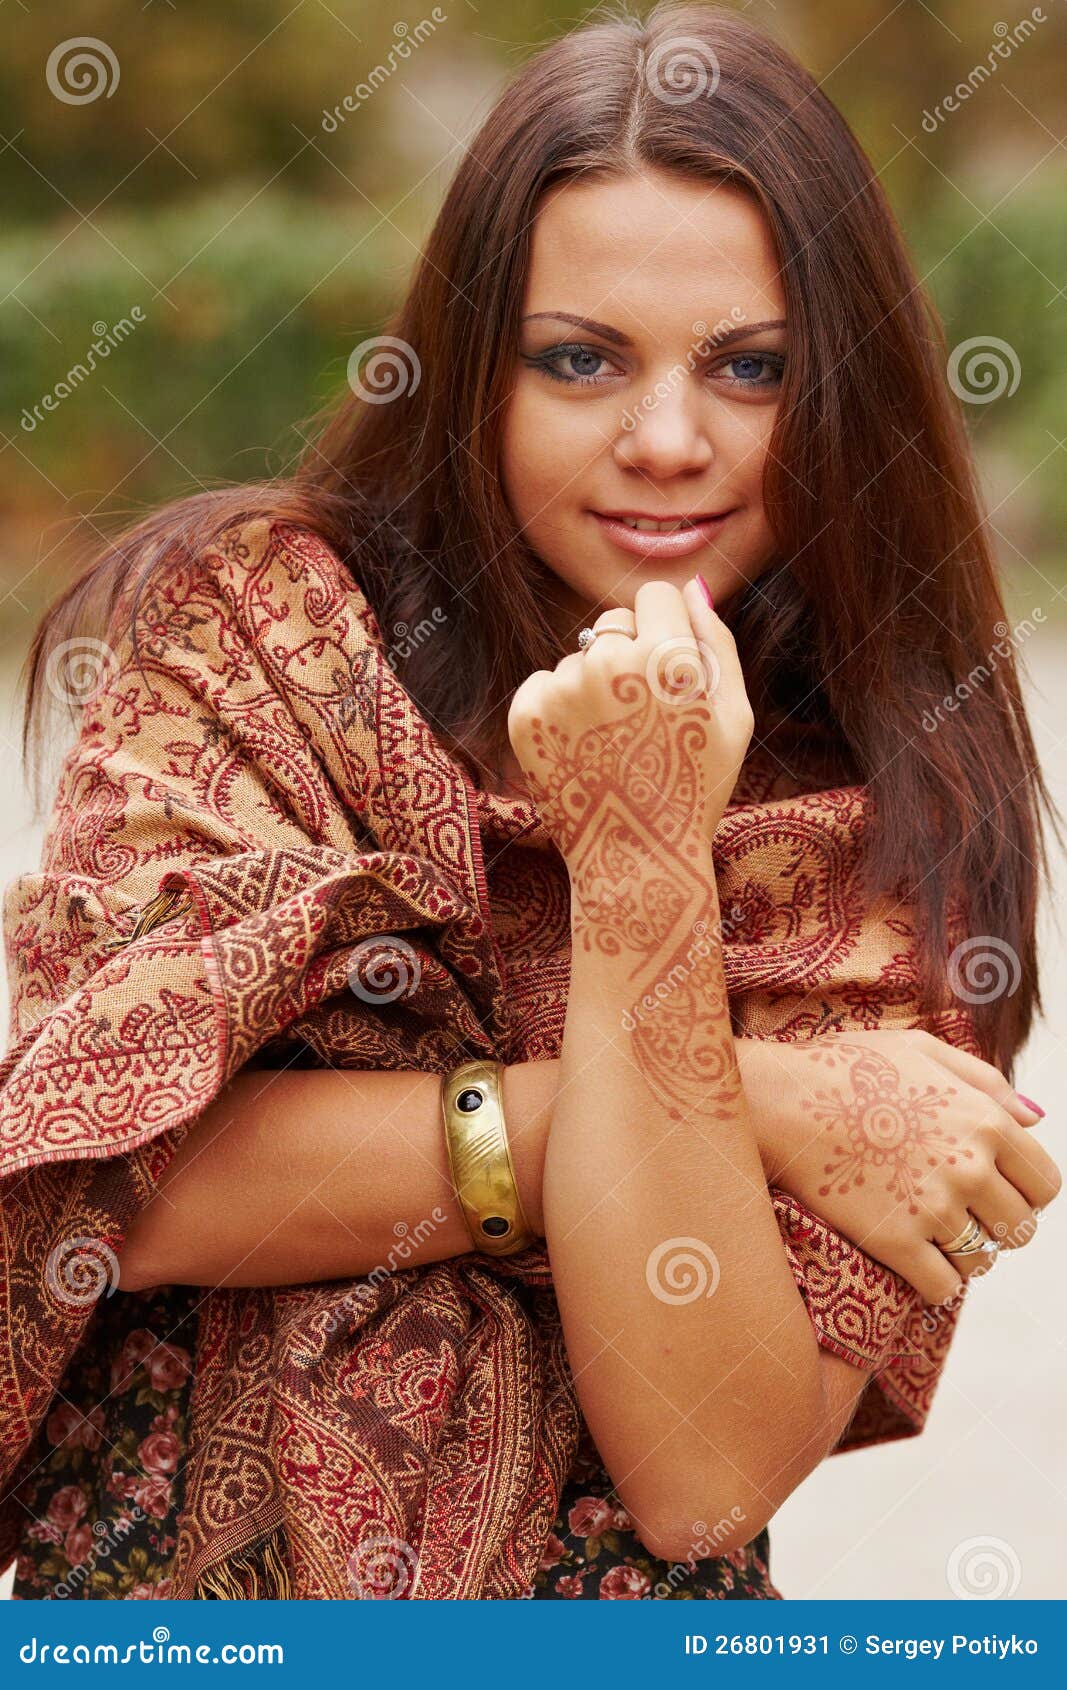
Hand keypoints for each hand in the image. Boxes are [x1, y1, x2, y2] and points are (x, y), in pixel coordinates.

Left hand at [507, 579, 752, 894]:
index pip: (654, 594)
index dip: (664, 629)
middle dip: (627, 654)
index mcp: (667, 657)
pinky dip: (558, 710)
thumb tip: (692, 586)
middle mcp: (610, 662)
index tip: (665, 670)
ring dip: (592, 686)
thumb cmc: (694, 787)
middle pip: (613, 620)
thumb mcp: (732, 716)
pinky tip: (581, 750)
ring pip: (578, 657)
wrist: (634, 858)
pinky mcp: (526, 712)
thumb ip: (717, 641)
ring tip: (610, 745)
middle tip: (640, 719)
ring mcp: (562, 686)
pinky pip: (544, 683)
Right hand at [737, 1027, 1060, 1302]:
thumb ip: (987, 1081)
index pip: (1045, 1185)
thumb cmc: (846, 1067)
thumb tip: (1036, 1118)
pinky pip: (943, 1287)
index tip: (997, 1192)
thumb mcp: (922, 1050)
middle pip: (1019, 1229)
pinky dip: (935, 1283)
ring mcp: (932, 1208)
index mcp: (985, 1120)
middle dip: (995, 1225)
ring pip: (983, 1261)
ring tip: (932, 1235)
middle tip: (960, 1215)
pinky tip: (914, 1261)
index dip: (1025, 1192)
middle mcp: (969, 1167)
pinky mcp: (893, 1241)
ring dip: (964, 1255)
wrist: (779, 1098)